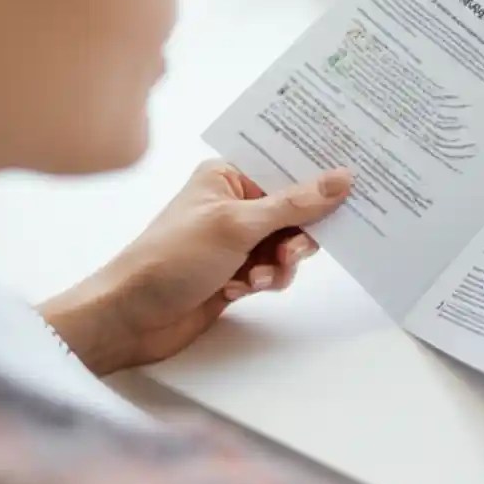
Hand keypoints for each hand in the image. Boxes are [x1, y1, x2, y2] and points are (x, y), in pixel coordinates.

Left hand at [41, 161, 351, 374]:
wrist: (130, 318)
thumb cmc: (171, 259)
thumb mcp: (237, 225)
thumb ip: (294, 203)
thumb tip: (342, 178)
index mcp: (227, 175)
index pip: (286, 165)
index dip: (318, 176)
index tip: (353, 186)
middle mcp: (233, 202)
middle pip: (294, 209)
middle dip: (296, 234)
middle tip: (291, 251)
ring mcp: (235, 239)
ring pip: (288, 245)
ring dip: (278, 264)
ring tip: (257, 277)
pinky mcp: (236, 270)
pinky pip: (273, 270)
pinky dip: (265, 281)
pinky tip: (240, 290)